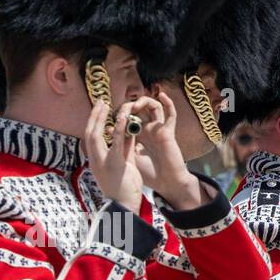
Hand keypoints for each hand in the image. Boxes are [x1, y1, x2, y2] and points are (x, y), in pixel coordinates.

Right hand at [81, 100, 142, 211]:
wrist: (125, 207)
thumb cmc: (125, 188)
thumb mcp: (124, 164)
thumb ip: (125, 147)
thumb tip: (128, 130)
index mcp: (97, 161)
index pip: (92, 138)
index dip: (95, 122)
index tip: (100, 110)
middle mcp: (95, 161)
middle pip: (89, 133)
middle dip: (94, 116)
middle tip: (101, 102)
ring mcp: (102, 163)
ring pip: (95, 136)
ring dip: (100, 118)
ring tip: (106, 105)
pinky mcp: (114, 165)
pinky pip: (115, 143)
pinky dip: (118, 129)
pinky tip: (121, 117)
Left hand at [122, 93, 199, 209]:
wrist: (166, 184)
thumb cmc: (149, 173)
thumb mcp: (129, 157)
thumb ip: (121, 143)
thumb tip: (108, 129)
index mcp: (138, 136)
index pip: (129, 117)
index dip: (121, 113)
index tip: (113, 113)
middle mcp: (148, 130)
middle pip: (140, 110)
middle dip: (130, 106)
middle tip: (122, 108)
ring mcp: (159, 130)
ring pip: (154, 107)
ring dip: (144, 102)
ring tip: (135, 105)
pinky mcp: (168, 132)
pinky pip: (171, 114)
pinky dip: (168, 103)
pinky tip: (161, 95)